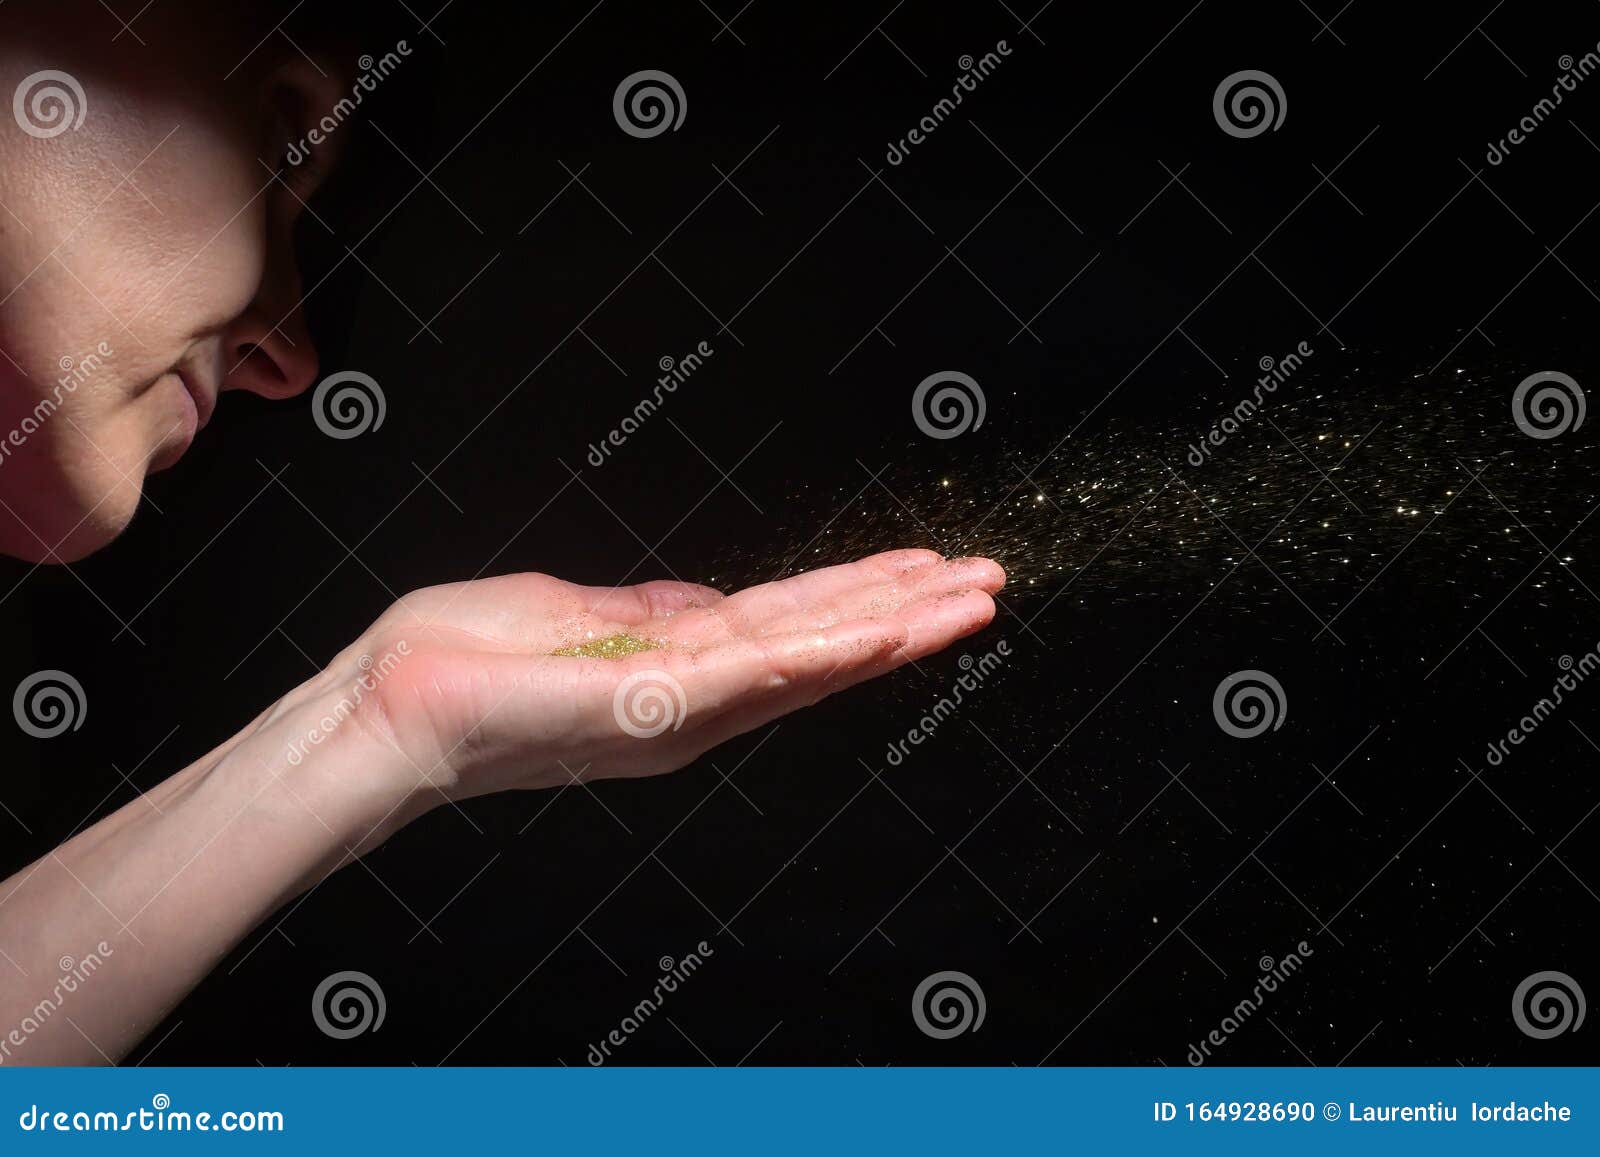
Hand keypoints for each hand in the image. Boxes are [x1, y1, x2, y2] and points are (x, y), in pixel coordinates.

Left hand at [335, 549, 1005, 804]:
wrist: (387, 708)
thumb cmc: (462, 661)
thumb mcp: (578, 614)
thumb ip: (653, 614)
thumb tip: (709, 603)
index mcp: (678, 670)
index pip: (793, 627)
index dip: (865, 597)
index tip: (929, 570)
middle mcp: (694, 698)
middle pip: (821, 646)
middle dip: (907, 613)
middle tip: (988, 582)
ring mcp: (679, 705)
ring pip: (809, 659)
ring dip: (894, 628)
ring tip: (968, 600)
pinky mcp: (650, 702)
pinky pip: (755, 670)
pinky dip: (826, 648)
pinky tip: (885, 625)